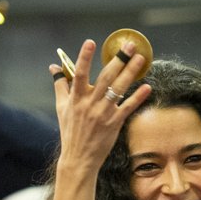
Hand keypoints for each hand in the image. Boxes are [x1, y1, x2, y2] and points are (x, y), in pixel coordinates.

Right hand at [51, 39, 151, 174]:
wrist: (78, 158)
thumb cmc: (70, 131)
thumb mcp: (61, 107)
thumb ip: (60, 85)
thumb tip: (53, 67)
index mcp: (76, 98)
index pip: (79, 74)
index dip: (84, 57)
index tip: (90, 42)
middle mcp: (89, 104)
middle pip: (105, 77)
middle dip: (118, 59)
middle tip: (128, 45)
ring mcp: (102, 114)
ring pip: (118, 89)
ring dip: (130, 72)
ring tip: (140, 58)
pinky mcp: (113, 123)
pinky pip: (127, 107)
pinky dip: (137, 97)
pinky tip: (147, 87)